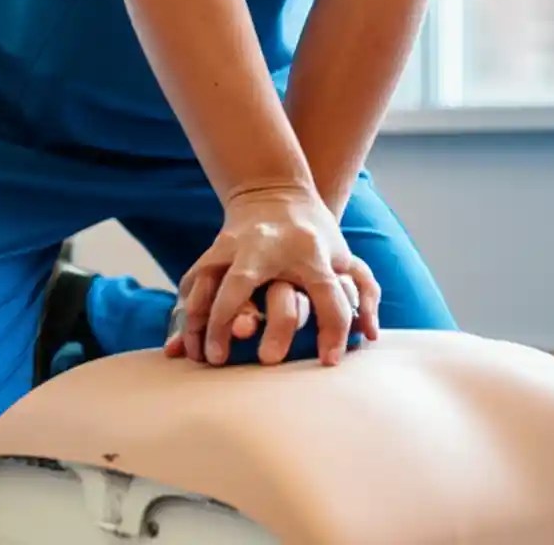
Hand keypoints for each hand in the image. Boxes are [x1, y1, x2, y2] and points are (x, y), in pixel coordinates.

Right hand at [168, 185, 380, 365]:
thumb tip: (370, 335)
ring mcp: (235, 246)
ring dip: (198, 322)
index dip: (333, 329)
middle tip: (225, 361)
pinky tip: (182, 342)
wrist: (275, 191)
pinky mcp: (213, 249)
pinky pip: (193, 281)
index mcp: (311, 252)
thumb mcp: (344, 256)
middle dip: (229, 321)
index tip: (328, 362)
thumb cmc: (316, 234)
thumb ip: (366, 292)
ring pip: (207, 282)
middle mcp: (268, 247)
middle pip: (243, 284)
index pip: (326, 293)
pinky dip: (186, 311)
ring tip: (202, 358)